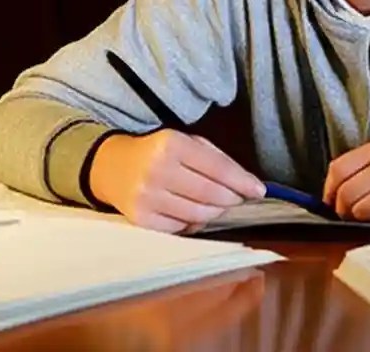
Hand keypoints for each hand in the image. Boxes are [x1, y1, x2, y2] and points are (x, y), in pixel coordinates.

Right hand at [88, 129, 265, 232]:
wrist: (111, 167)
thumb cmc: (156, 153)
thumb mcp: (183, 142)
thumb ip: (214, 158)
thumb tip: (248, 185)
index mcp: (170, 145)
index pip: (217, 167)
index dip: (242, 181)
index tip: (259, 190)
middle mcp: (158, 171)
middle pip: (211, 194)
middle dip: (232, 199)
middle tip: (238, 199)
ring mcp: (148, 198)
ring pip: (199, 214)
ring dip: (215, 212)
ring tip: (217, 205)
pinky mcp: (142, 220)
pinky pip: (181, 228)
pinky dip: (194, 222)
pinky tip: (193, 212)